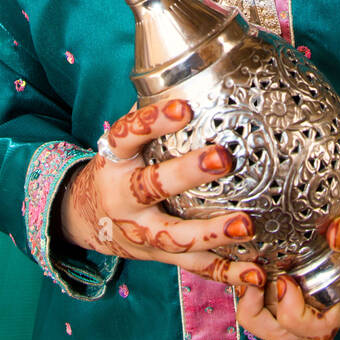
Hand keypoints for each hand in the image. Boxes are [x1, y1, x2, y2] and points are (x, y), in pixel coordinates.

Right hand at [60, 98, 265, 290]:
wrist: (83, 218)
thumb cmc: (118, 167)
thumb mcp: (123, 140)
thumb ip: (153, 114)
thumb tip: (195, 66)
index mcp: (114, 160)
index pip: (129, 135)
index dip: (154, 120)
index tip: (184, 105)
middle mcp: (124, 197)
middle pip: (152, 186)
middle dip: (187, 173)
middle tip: (223, 158)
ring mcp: (141, 232)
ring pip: (175, 235)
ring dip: (212, 232)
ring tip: (246, 225)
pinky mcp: (159, 257)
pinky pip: (194, 267)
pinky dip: (226, 272)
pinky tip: (256, 273)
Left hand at [233, 201, 339, 339]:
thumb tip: (336, 232)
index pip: (318, 333)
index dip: (295, 316)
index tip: (288, 282)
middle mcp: (329, 299)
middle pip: (285, 336)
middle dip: (261, 316)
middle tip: (258, 279)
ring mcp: (316, 285)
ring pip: (273, 320)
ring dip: (253, 302)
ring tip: (251, 269)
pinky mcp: (306, 265)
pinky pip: (272, 289)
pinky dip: (256, 278)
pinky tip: (255, 249)